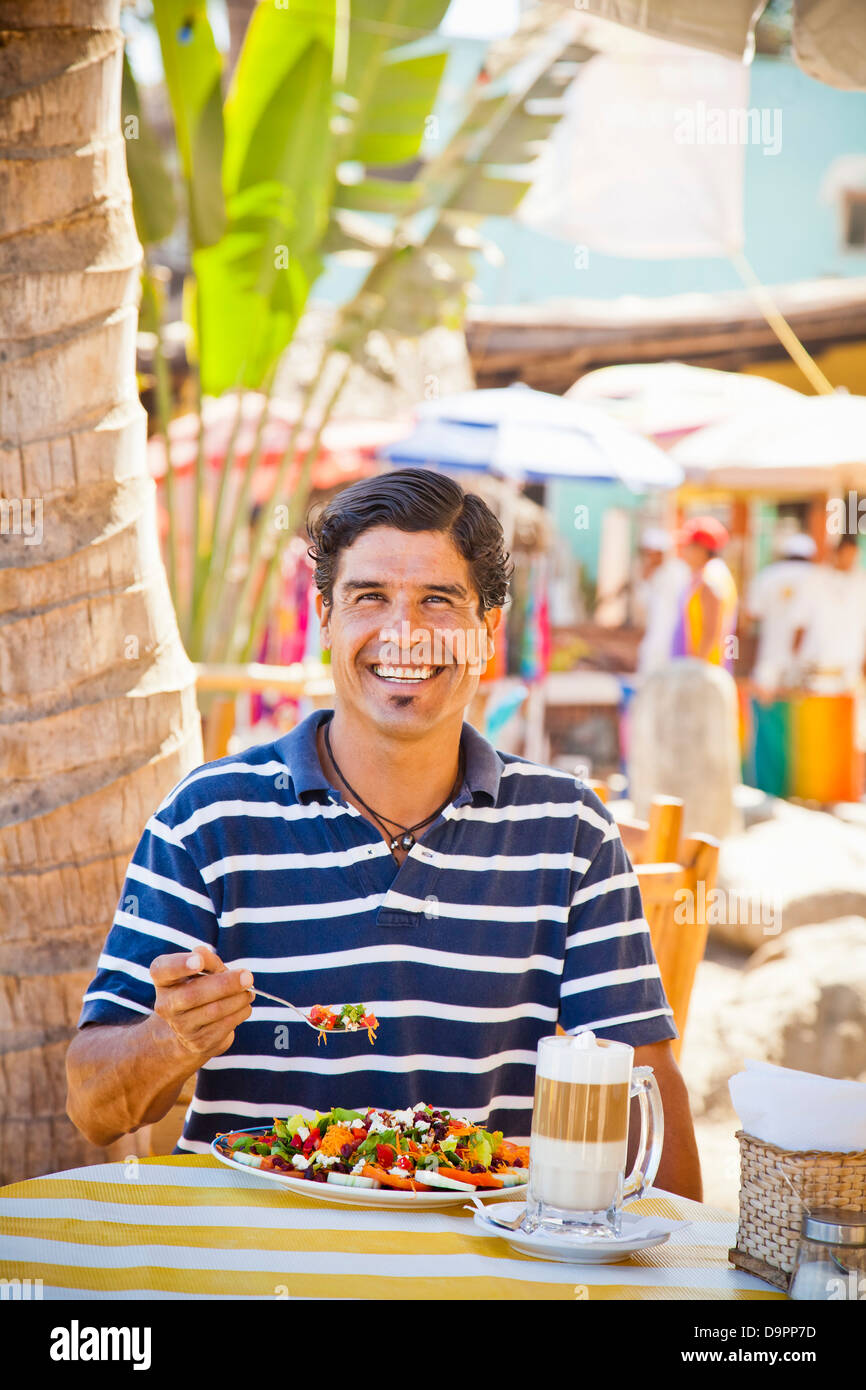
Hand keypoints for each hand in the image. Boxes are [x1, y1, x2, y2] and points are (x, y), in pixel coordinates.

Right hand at [150, 946, 253, 1060]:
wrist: (192, 1029)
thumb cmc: (200, 988)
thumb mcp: (202, 970)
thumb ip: (206, 959)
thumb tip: (202, 953)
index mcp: (163, 979)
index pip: (163, 969)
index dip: (180, 965)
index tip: (198, 961)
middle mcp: (166, 1005)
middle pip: (193, 994)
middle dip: (225, 984)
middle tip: (248, 976)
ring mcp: (180, 1027)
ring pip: (213, 1010)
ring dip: (238, 999)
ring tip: (249, 991)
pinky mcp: (198, 1043)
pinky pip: (224, 1025)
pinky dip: (240, 1012)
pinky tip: (244, 1006)